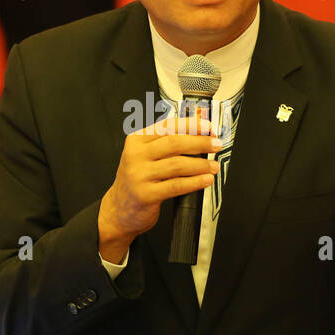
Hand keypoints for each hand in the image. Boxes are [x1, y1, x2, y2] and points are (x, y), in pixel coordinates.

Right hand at [98, 115, 221, 261]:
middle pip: (174, 143)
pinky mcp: (146, 194)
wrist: (118, 210)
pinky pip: (176, 185)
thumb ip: (167, 141)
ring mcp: (139, 175)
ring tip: (214, 166)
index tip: (209, 127)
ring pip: (177, 165)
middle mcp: (136, 155)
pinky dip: (195, 182)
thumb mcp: (144, 156)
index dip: (192, 125)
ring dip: (201, 164)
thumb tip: (198, 128)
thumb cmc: (137, 180)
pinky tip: (205, 180)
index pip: (167, 126)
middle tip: (216, 145)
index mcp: (136, 140)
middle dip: (200, 143)